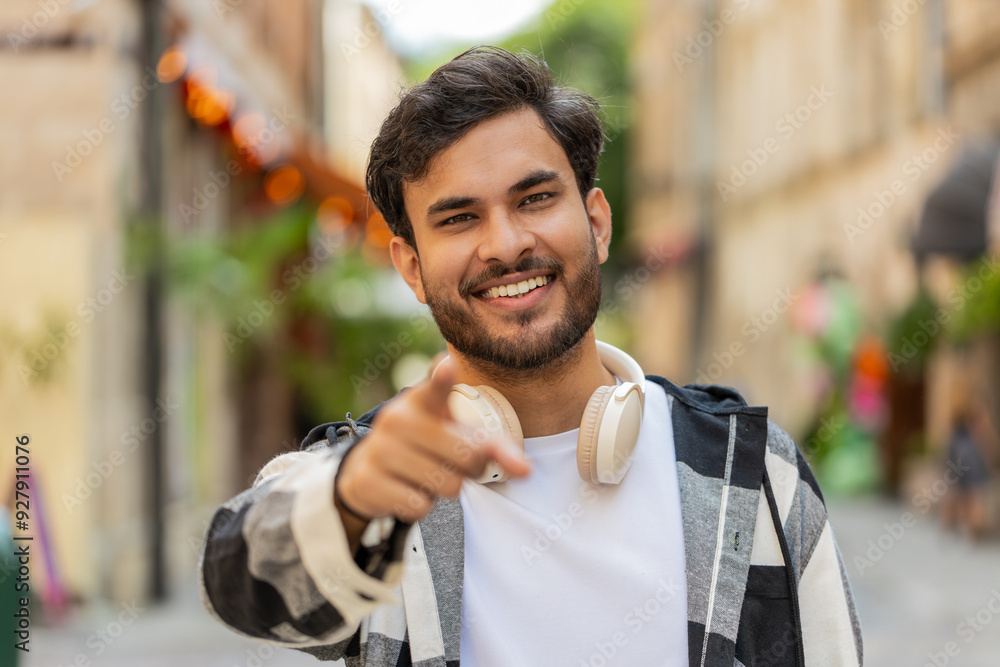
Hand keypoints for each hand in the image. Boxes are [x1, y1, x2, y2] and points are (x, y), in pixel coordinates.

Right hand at [335, 357, 530, 524]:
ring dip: (445, 488)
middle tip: (451, 463)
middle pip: (466, 456)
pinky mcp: (368, 480)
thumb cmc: (426, 447)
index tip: (448, 365)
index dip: (443, 379)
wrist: (367, 469)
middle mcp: (397, 419)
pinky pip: (418, 505)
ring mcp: (380, 449)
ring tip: (427, 474)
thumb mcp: (456, 436)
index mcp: (421, 401)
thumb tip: (527, 470)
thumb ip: (494, 447)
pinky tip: (406, 489)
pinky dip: (420, 504)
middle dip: (468, 469)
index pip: (435, 387)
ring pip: (446, 485)